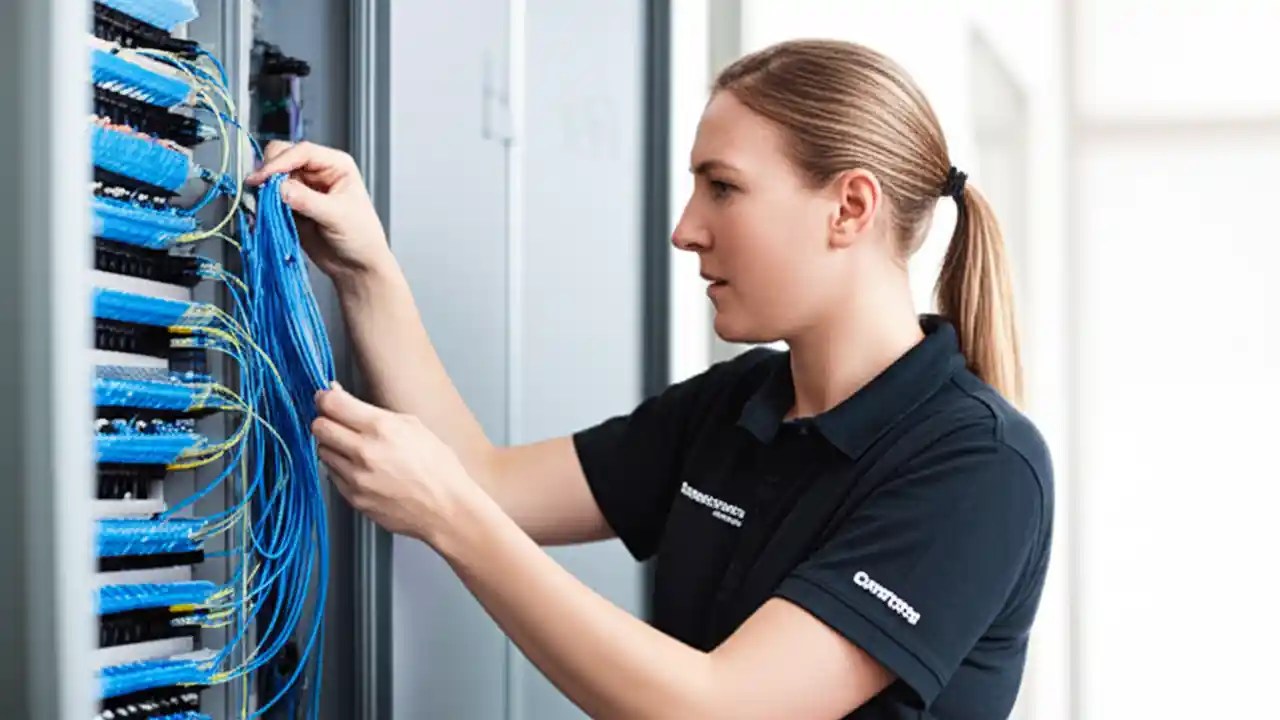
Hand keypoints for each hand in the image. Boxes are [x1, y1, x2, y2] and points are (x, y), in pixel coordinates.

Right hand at [246, 140, 393, 281]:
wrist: (356, 266)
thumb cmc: (361, 237)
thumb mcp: (337, 216)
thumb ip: (307, 200)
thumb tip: (279, 187)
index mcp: (335, 164)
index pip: (302, 152)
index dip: (280, 162)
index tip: (263, 178)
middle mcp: (316, 171)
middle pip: (281, 157)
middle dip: (269, 173)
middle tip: (261, 192)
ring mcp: (301, 188)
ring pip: (271, 178)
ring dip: (262, 190)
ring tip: (262, 208)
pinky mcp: (290, 205)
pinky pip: (268, 198)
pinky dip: (261, 205)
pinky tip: (261, 216)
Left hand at [311, 383, 477, 545]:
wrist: (447, 508)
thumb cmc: (437, 468)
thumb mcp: (414, 426)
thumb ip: (374, 412)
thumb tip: (344, 400)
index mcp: (382, 428)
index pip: (331, 404)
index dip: (324, 397)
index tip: (325, 398)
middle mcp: (364, 452)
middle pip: (319, 427)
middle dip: (325, 420)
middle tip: (337, 422)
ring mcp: (356, 477)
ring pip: (323, 451)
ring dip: (333, 446)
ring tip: (355, 449)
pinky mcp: (353, 498)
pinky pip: (333, 476)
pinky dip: (342, 469)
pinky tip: (363, 470)